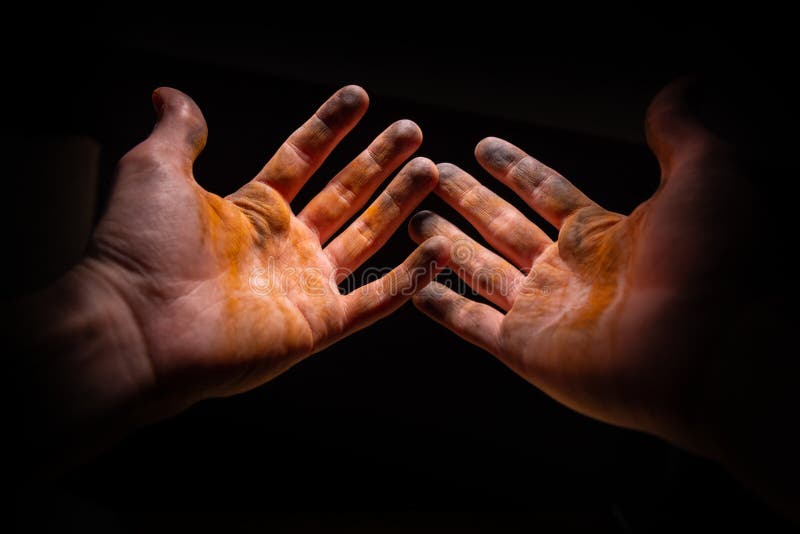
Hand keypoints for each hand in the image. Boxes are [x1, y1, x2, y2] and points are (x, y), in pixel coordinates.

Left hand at [20, 86, 448, 461]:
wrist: (140, 326)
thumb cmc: (142, 249)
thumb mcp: (156, 170)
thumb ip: (179, 132)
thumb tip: (171, 94)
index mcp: (253, 209)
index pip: (303, 157)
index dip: (331, 127)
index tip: (360, 97)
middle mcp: (285, 244)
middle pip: (345, 194)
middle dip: (379, 161)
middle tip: (412, 132)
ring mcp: (305, 284)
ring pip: (367, 237)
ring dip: (400, 205)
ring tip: (433, 170)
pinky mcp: (319, 324)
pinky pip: (375, 300)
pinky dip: (410, 278)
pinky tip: (439, 247)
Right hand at [410, 80, 793, 503]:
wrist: (707, 347)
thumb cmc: (710, 261)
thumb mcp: (704, 175)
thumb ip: (679, 134)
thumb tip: (681, 87)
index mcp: (601, 231)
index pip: (545, 190)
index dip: (514, 167)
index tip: (485, 145)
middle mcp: (566, 269)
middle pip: (503, 226)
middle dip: (468, 199)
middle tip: (434, 174)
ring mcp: (543, 310)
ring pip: (480, 269)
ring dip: (445, 245)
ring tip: (412, 219)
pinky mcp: (525, 349)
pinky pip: (474, 323)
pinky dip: (443, 307)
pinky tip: (413, 284)